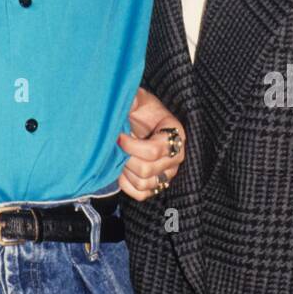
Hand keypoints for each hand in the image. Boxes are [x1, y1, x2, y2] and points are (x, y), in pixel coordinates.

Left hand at [117, 87, 186, 201]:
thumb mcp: (140, 99)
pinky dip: (127, 185)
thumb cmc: (143, 110)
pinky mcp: (157, 184)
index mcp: (175, 133)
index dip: (131, 146)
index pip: (154, 151)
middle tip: (116, 147)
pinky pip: (141, 194)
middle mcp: (176, 156)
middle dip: (126, 158)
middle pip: (147, 169)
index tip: (119, 136)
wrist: (142, 122)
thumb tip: (128, 102)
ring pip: (144, 184)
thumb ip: (134, 99)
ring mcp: (167, 173)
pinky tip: (121, 169)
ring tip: (119, 156)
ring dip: (125, 171)